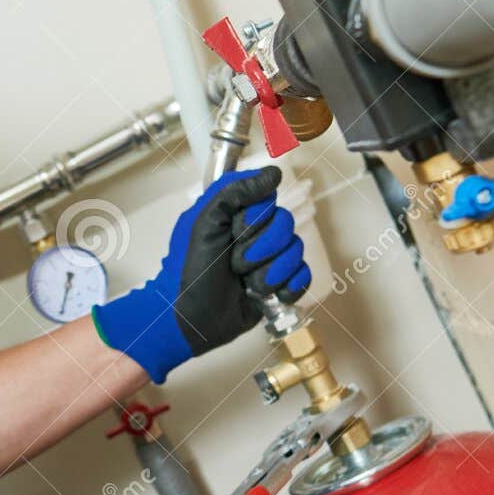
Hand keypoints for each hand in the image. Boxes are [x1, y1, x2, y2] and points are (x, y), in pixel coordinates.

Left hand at [90, 166, 310, 382]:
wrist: (190, 320)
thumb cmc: (189, 272)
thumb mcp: (203, 224)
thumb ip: (232, 192)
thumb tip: (272, 174)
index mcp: (236, 216)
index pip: (268, 201)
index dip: (254, 219)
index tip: (233, 233)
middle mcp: (255, 234)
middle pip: (286, 224)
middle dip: (260, 250)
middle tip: (235, 265)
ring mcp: (269, 260)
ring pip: (296, 251)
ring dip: (269, 273)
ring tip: (247, 285)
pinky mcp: (279, 285)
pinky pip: (304, 276)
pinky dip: (289, 287)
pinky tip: (271, 295)